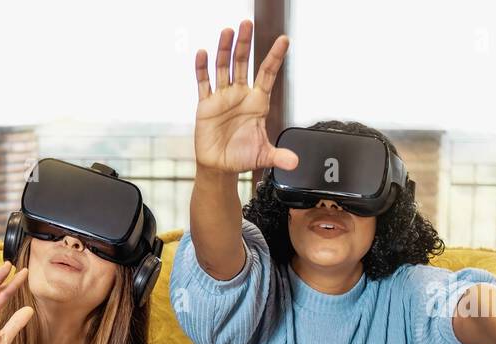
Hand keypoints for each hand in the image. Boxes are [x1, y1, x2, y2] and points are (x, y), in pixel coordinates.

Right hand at [193, 20, 297, 174]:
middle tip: (247, 24)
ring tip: (227, 32)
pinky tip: (203, 53)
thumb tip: (294, 163)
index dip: (275, 57)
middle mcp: (240, 95)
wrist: (219, 167)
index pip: (267, 74)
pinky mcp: (205, 104)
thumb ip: (278, 156)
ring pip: (223, 67)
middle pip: (243, 63)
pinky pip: (203, 83)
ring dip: (225, 50)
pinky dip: (202, 68)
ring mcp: (222, 97)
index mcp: (257, 102)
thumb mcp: (262, 156)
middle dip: (245, 44)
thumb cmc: (241, 157)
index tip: (284, 40)